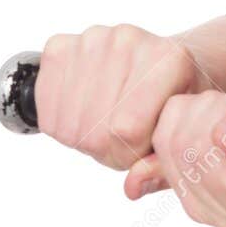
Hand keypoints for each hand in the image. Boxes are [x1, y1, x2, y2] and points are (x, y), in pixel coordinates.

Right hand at [35, 24, 206, 169]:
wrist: (157, 65)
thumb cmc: (172, 104)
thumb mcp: (180, 135)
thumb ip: (162, 168)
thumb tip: (131, 188)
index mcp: (171, 60)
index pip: (127, 130)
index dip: (129, 154)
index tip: (141, 147)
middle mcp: (130, 40)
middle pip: (96, 128)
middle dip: (107, 149)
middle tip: (124, 137)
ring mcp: (93, 38)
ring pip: (69, 122)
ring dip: (83, 138)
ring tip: (106, 124)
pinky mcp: (60, 45)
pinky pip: (45, 105)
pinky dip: (59, 121)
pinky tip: (83, 111)